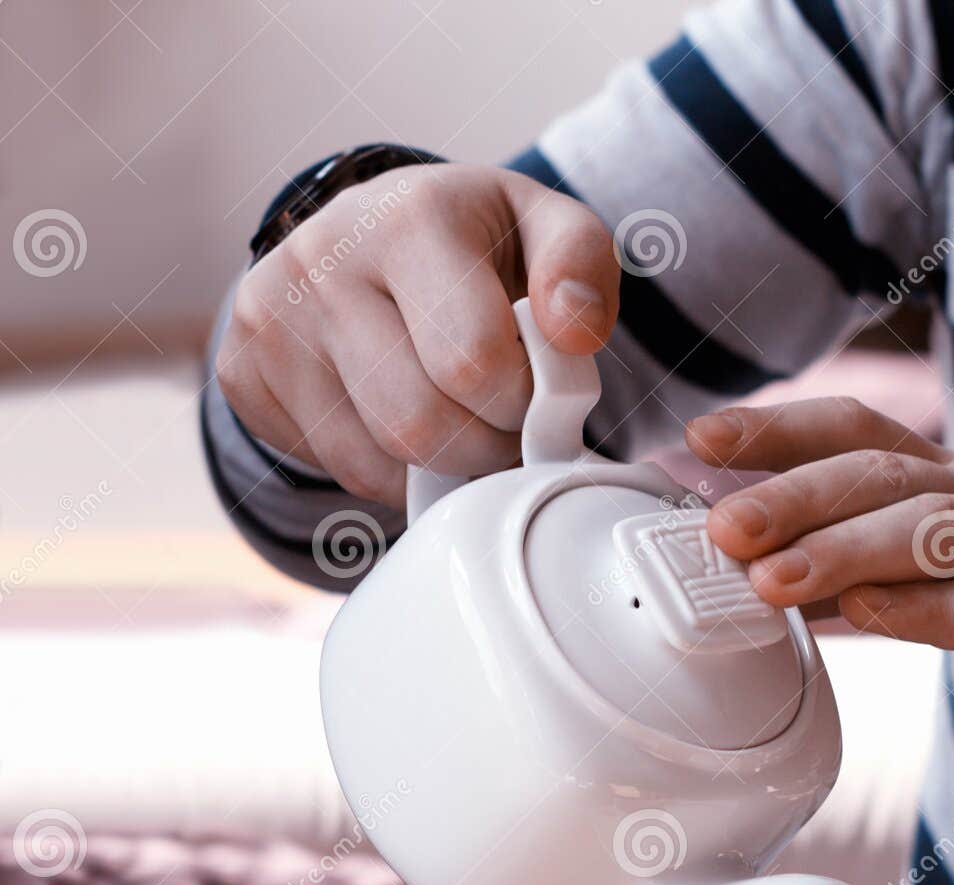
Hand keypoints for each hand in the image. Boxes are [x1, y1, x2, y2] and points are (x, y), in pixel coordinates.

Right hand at [216, 163, 619, 506]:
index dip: (522, 400)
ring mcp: (270, 320)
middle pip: (420, 424)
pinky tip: (407, 420)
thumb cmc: (476, 243)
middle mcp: (321, 262)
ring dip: (445, 465)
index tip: (536, 387)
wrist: (375, 233)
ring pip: (380, 460)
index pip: (473, 363)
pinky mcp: (244, 373)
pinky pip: (342, 470)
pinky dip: (395, 470)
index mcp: (406, 218)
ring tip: (463, 418)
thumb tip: (574, 333)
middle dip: (486, 443)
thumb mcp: (545, 228)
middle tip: (504, 419)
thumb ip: (581, 266)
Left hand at [686, 398, 953, 731]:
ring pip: (937, 534)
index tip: (701, 436)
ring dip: (846, 551)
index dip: (782, 429)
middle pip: (887, 473)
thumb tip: (776, 586)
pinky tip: (869, 616)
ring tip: (767, 579)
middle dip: (795, 494)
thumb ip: (880, 572)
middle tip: (718, 526)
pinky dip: (930, 610)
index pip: (863, 431)